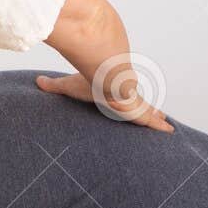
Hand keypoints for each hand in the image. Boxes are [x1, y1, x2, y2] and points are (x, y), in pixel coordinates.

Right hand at [35, 71, 173, 132]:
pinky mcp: (139, 111)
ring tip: (167, 126)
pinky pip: (152, 121)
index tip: (133, 101)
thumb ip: (54, 86)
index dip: (129, 100)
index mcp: (111, 91)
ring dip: (157, 118)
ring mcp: (135, 104)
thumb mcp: (68, 85)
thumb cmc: (89, 80)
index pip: (122, 96)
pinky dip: (160, 126)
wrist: (106, 76)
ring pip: (149, 113)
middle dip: (150, 109)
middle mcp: (126, 96)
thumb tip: (37, 81)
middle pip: (140, 104)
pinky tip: (170, 131)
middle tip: (160, 114)